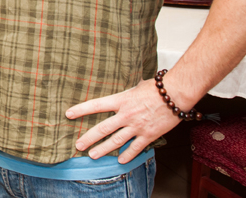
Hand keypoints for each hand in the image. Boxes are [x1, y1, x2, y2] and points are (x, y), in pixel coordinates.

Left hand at [65, 78, 180, 162]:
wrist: (176, 93)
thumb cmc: (158, 87)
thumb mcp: (136, 86)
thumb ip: (126, 93)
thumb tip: (122, 89)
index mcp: (121, 100)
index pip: (96, 105)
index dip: (81, 110)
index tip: (69, 114)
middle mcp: (126, 114)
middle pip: (103, 128)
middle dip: (89, 138)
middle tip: (78, 145)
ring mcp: (137, 126)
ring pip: (116, 141)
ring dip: (103, 149)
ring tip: (93, 155)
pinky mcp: (148, 134)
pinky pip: (136, 148)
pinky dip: (127, 155)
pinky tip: (120, 160)